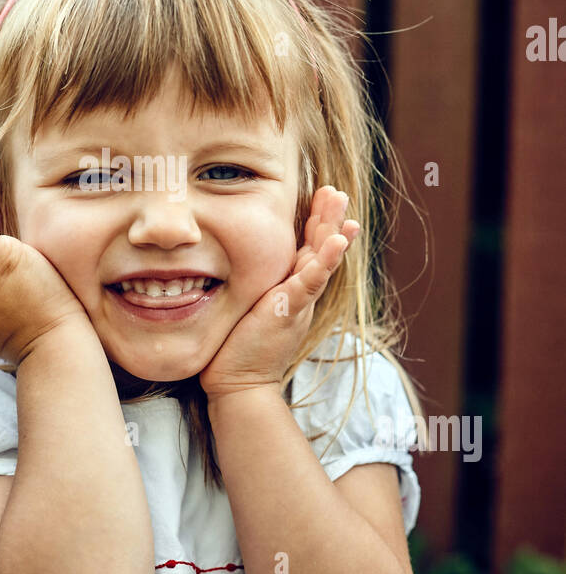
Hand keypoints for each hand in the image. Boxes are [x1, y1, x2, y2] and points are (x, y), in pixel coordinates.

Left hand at [199, 186, 360, 399]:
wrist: (238, 383)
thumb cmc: (237, 346)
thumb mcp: (248, 305)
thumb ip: (252, 285)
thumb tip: (230, 264)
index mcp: (289, 288)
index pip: (307, 248)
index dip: (317, 223)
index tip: (323, 195)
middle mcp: (299, 291)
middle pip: (320, 247)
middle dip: (329, 217)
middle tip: (337, 190)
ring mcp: (298, 300)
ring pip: (322, 258)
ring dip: (333, 228)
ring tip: (341, 202)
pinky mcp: (290, 309)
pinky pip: (311, 281)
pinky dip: (326, 260)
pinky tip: (337, 241)